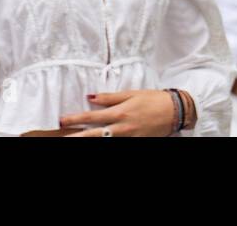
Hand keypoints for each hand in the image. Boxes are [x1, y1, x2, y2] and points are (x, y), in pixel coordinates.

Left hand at [60, 89, 185, 136]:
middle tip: (62, 137)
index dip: (75, 119)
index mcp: (119, 112)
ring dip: (89, 141)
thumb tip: (91, 97)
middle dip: (76, 136)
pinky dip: (106, 142)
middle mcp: (121, 127)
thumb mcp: (132, 94)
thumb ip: (110, 97)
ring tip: (76, 141)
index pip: (92, 117)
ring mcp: (128, 137)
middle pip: (93, 134)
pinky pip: (117, 143)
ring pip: (103, 141)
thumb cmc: (153, 99)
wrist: (175, 110)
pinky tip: (99, 141)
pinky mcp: (135, 142)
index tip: (62, 120)